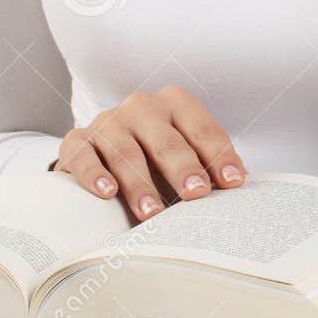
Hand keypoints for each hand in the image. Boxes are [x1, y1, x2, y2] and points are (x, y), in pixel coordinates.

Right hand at [49, 85, 247, 219]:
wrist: (102, 155)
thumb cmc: (155, 159)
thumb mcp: (183, 155)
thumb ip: (207, 167)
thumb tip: (239, 189)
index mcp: (174, 104)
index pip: (201, 129)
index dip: (218, 156)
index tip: (233, 183)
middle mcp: (141, 107)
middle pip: (166, 140)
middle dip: (183, 168)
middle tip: (196, 195)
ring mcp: (107, 123)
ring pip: (125, 152)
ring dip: (140, 183)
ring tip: (152, 212)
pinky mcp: (78, 142)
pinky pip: (83, 156)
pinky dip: (94, 174)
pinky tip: (106, 193)